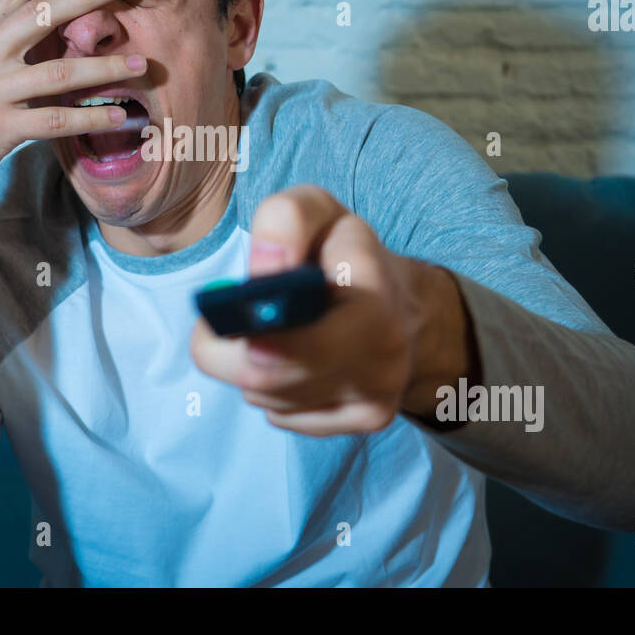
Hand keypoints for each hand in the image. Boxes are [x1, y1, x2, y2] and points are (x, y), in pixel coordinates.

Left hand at [190, 185, 476, 436]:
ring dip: (251, 366)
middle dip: (230, 347)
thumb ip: (286, 220)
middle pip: (263, 375)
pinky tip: (295, 360)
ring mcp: (375, 400)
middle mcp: (382, 360)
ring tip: (275, 332)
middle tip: (230, 320)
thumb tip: (261, 272)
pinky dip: (273, 389)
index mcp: (373, 303)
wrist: (404, 304)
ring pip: (267, 396)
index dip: (245, 323)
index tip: (234, 305)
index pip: (286, 337)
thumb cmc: (345, 253)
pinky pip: (282, 414)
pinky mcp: (363, 423)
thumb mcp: (318, 211)